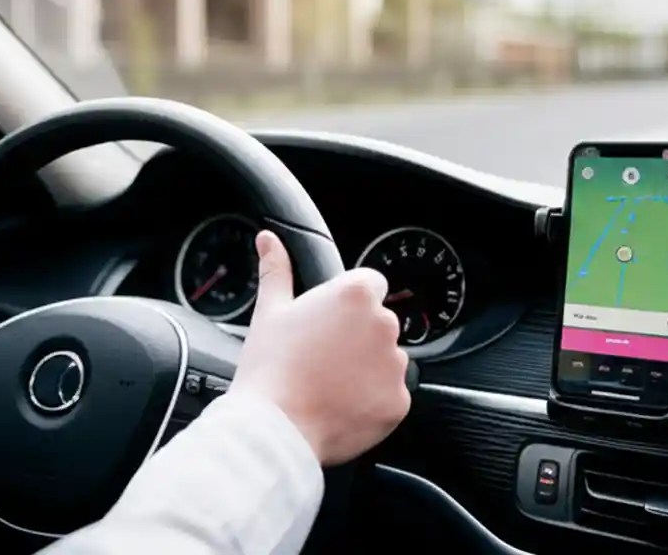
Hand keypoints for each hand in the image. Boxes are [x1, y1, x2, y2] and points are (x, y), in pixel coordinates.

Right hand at [232, 231, 409, 464]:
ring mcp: (395, 364)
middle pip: (378, 323)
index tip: (329, 323)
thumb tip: (269, 239)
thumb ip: (276, 269)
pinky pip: (390, 394)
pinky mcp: (399, 401)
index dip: (347, 304)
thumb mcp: (270, 311)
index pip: (370, 284)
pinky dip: (372, 401)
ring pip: (386, 359)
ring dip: (367, 368)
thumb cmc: (270, 368)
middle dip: (357, 337)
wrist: (275, 428)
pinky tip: (341, 404)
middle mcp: (383, 324)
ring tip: (329, 384)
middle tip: (322, 357)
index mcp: (355, 295)